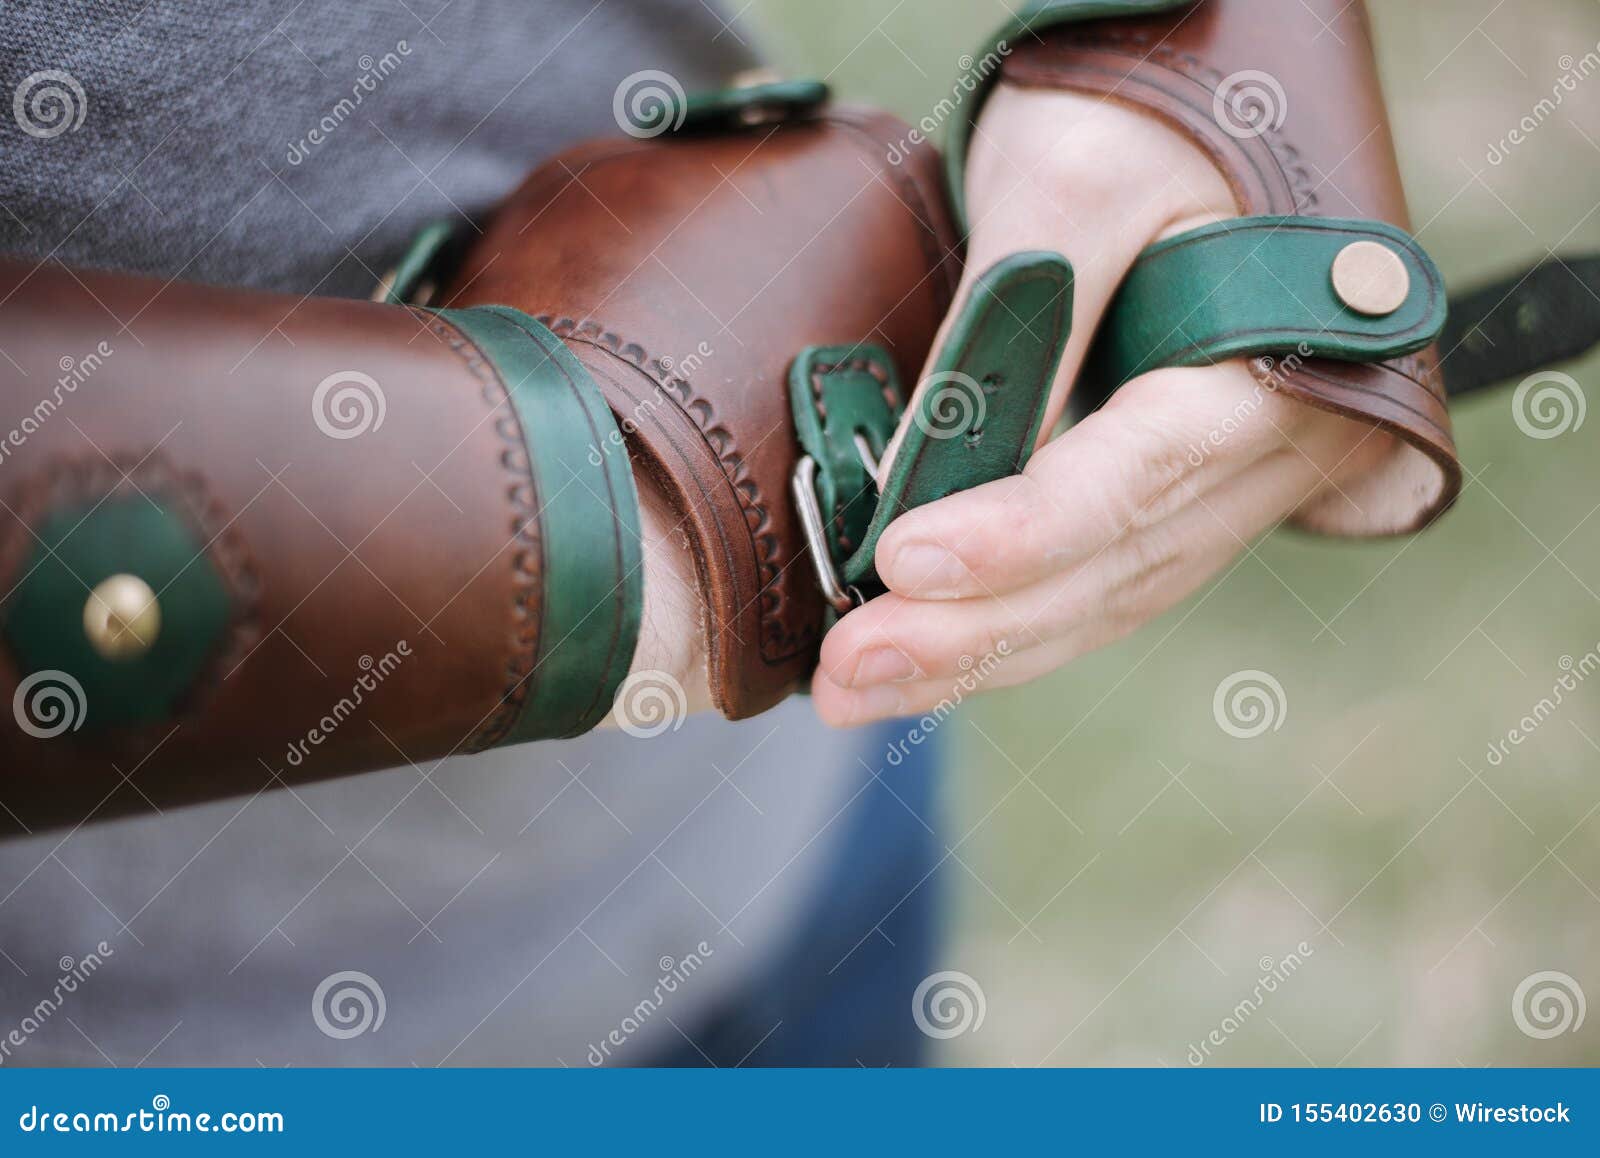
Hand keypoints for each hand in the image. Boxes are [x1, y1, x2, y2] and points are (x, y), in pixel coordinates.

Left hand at [810, 85, 1402, 726]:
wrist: (1206, 127)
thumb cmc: (1145, 126)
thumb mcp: (1071, 179)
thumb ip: (1004, 320)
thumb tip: (914, 473)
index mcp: (1274, 367)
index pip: (1135, 476)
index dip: (1020, 534)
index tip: (903, 560)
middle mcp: (1274, 453)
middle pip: (1114, 570)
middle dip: (973, 631)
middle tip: (848, 668)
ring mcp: (1238, 492)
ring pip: (1103, 602)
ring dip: (976, 655)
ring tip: (856, 687)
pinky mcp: (1183, 503)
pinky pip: (1098, 585)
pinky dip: (1007, 627)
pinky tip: (923, 660)